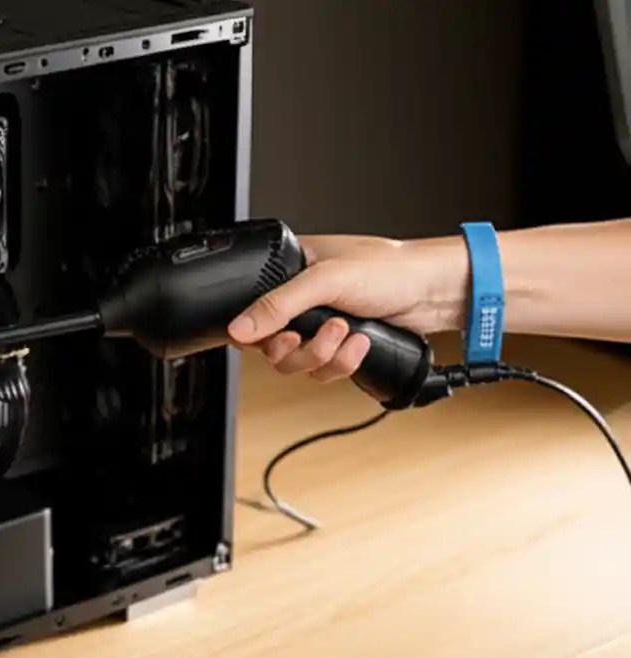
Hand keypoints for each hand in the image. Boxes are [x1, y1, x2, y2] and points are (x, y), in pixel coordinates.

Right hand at [227, 233, 467, 381]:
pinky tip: (361, 342)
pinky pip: (326, 369)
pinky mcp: (344, 345)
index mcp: (292, 270)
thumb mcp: (325, 281)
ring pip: (300, 363)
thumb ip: (278, 305)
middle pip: (273, 345)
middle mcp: (304, 299)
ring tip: (346, 333)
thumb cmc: (391, 268)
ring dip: (323, 354)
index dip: (257, 331)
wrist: (436, 291)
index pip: (252, 309)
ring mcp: (324, 324)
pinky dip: (343, 362)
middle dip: (297, 348)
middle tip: (310, 336)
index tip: (275, 335)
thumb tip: (239, 327)